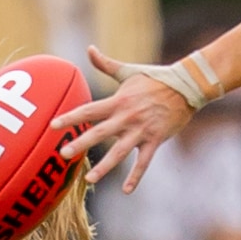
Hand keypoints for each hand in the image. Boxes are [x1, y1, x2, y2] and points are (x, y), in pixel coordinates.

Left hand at [53, 47, 196, 192]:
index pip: (89, 110)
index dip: (71, 117)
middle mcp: (127, 117)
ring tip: (89, 180)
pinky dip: (136, 177)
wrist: (186, 86)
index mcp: (118, 101)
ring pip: (120, 152)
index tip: (53, 125)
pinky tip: (126, 190)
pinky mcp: (154, 140)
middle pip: (100, 132)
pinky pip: (144, 162)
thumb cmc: (155, 78)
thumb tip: (89, 49)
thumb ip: (105, 63)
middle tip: (63, 155)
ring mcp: (141, 130)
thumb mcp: (128, 70)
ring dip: (105, 167)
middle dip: (81, 143)